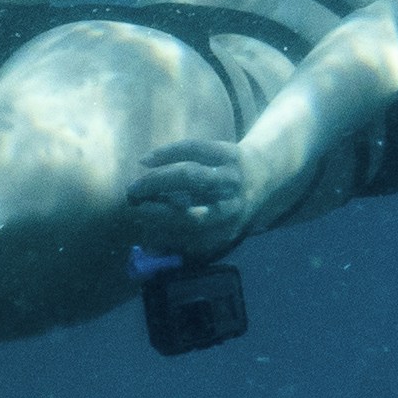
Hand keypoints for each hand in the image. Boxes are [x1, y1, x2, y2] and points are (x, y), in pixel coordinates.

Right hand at [124, 136, 265, 259]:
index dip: (163, 235)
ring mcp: (231, 179)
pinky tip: (147, 161)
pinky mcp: (228, 152)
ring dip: (157, 181)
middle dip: (157, 210)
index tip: (141, 228)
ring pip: (189, 176)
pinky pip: (194, 148)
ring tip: (137, 185)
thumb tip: (151, 249)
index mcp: (226, 231)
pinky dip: (167, 153)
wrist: (264, 172)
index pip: (191, 240)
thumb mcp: (217, 226)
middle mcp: (231, 208)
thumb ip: (187, 238)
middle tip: (133, 203)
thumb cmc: (228, 204)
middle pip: (190, 213)